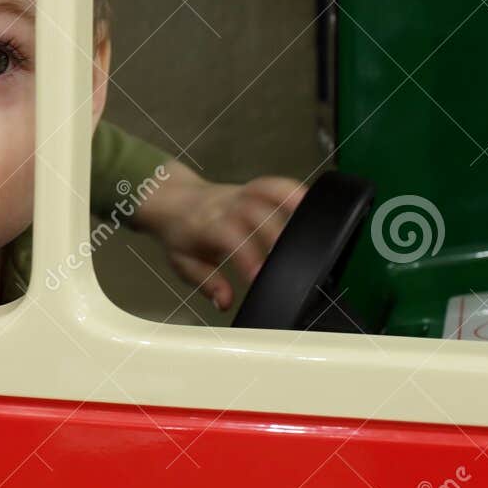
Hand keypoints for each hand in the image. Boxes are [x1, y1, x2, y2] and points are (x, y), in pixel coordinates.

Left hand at [138, 169, 306, 310]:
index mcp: (205, 225)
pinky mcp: (251, 188)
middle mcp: (224, 206)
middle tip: (295, 262)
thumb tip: (225, 302)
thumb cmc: (181, 233)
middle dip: (276, 235)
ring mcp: (239, 194)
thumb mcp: (184, 263)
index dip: (247, 255)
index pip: (229, 236)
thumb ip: (207, 282)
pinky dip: (294, 192)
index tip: (261, 276)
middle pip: (255, 213)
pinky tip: (313, 204)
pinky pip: (275, 184)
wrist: (171, 199)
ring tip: (316, 225)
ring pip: (267, 192)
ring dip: (292, 205)